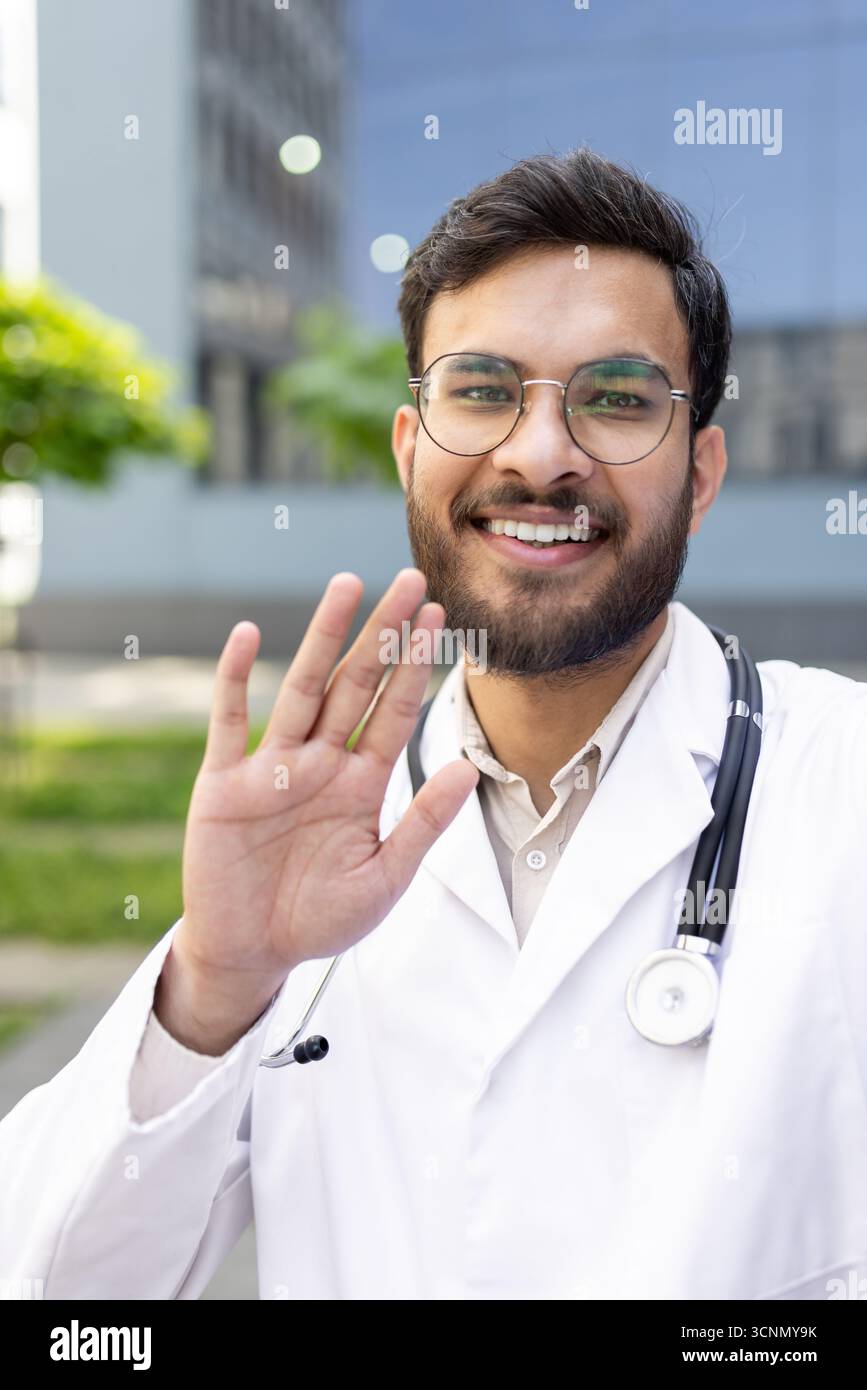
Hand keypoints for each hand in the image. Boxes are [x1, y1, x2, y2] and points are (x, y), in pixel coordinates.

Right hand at [155, 569, 477, 1052]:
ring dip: (322, 637)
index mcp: (361, 783)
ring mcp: (271, 767)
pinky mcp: (223, 782)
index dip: (415, 666)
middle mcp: (320, 762)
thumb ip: (424, 823)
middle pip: (355, 684)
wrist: (251, 953)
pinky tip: (248, 633)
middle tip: (410, 580)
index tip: (438, 618)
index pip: (394, 712)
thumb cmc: (319, 919)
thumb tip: (472, 767)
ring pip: (301, 688)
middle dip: (383, 634)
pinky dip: (233, 677)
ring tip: (346, 586)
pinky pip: (228, 721)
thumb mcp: (384, 878)